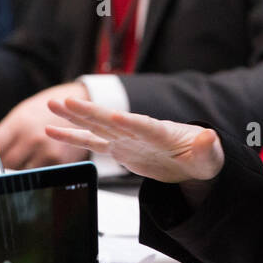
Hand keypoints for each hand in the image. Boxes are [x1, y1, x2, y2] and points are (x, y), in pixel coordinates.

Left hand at [0, 82, 89, 168]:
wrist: (82, 104)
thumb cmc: (47, 110)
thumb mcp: (21, 115)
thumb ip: (2, 136)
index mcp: (19, 123)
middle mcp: (32, 137)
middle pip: (3, 164)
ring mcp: (47, 151)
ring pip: (20, 173)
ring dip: (14, 173)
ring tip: (15, 167)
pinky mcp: (60, 161)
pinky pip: (38, 175)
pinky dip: (32, 174)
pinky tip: (33, 165)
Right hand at [45, 97, 224, 183]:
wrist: (192, 161)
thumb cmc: (202, 156)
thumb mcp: (210, 156)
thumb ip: (207, 147)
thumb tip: (209, 138)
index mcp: (161, 132)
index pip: (143, 127)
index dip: (130, 123)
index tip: (114, 117)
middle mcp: (139, 131)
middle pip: (111, 120)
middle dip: (90, 112)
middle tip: (67, 101)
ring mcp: (126, 138)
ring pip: (96, 126)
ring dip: (75, 117)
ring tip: (53, 105)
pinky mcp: (119, 148)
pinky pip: (91, 142)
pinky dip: (72, 136)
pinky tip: (52, 129)